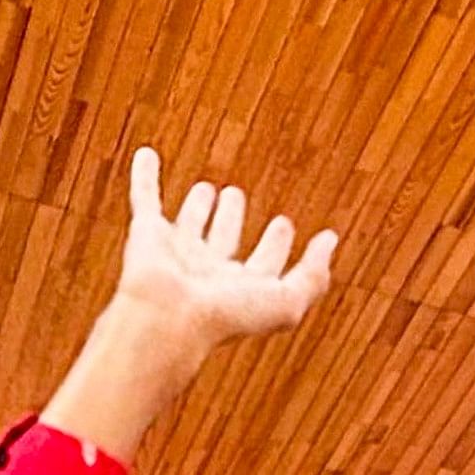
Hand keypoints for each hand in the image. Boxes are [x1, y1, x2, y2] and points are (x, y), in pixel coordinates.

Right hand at [110, 146, 339, 351]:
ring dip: (196, 207)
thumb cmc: (227, 315)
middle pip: (222, 241)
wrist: (169, 318)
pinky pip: (145, 197)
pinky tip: (146, 156)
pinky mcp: (146, 235)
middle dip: (230, 219)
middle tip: (236, 196)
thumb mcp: (287, 300)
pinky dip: (145, 176)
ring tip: (207, 189)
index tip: (283, 223)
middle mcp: (207, 273)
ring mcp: (175, 254)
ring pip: (188, 224)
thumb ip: (313, 275)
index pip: (262, 264)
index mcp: (239, 289)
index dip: (275, 245)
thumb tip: (330, 240)